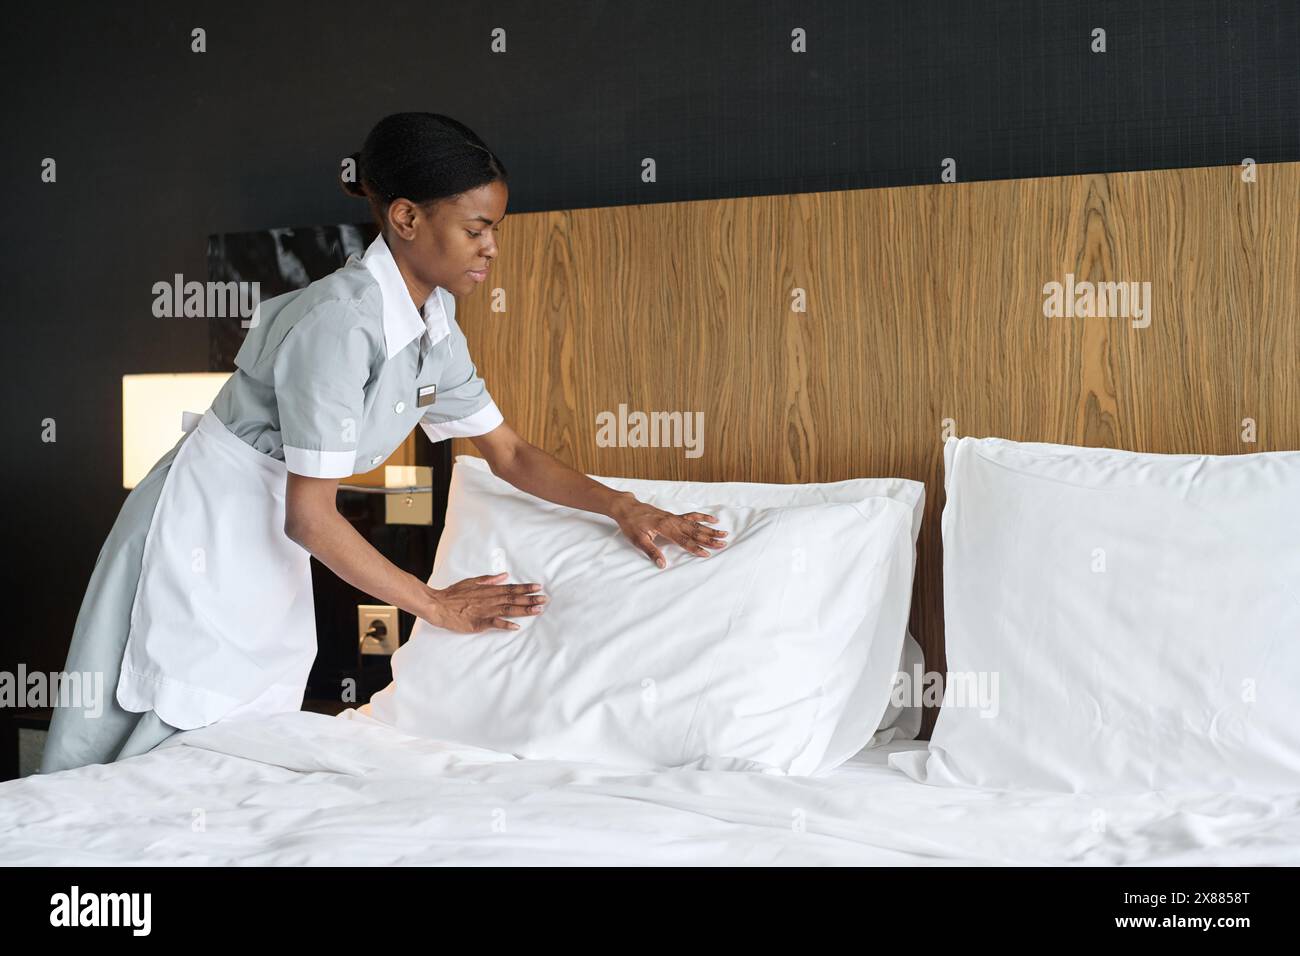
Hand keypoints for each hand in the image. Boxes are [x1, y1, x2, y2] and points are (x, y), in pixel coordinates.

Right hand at [425, 573, 547, 631]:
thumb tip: (505, 576)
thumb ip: (489, 580)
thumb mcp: (472, 582)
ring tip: (537, 610)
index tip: (538, 587)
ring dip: (523, 610)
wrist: (438, 605)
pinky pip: (494, 623)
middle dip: (530, 599)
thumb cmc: (453, 594)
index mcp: (488, 590)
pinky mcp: (478, 623)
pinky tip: (516, 627)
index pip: (511, 588)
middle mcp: (489, 600)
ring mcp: (485, 611)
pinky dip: (505, 624)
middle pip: (513, 598)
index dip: (525, 588)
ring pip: (508, 609)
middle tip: (545, 599)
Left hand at [610, 496, 727, 568]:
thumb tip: (662, 564)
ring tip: (723, 533)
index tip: (707, 553)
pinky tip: (713, 519)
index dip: (696, 548)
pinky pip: (691, 516)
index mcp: (665, 527)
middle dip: (709, 539)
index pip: (684, 540)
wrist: (628, 508)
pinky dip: (703, 517)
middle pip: (694, 532)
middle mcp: (673, 521)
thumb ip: (651, 552)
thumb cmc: (632, 524)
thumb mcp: (638, 540)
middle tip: (723, 544)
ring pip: (696, 524)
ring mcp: (675, 518)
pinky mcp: (674, 516)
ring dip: (710, 530)